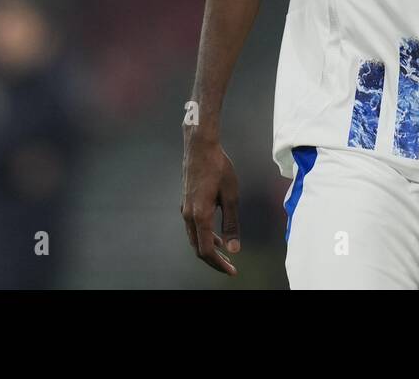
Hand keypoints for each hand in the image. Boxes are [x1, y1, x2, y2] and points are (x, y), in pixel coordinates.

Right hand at [181, 134, 241, 274]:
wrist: (200, 147)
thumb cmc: (218, 168)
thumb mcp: (231, 196)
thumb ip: (231, 223)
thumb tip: (233, 248)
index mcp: (199, 215)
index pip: (206, 250)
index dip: (219, 264)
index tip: (232, 270)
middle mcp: (188, 215)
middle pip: (198, 247)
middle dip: (214, 260)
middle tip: (230, 266)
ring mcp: (184, 209)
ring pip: (194, 237)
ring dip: (209, 247)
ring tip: (225, 252)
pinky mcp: (186, 202)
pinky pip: (193, 227)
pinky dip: (205, 235)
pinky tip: (216, 233)